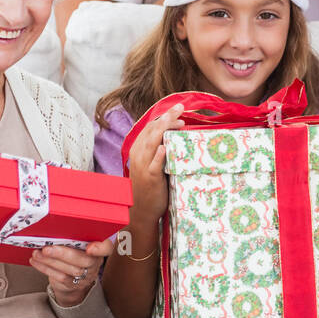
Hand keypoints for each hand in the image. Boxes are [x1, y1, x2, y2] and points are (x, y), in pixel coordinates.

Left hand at [35, 238, 112, 307]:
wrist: (75, 275)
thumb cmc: (76, 250)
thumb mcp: (80, 240)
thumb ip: (74, 234)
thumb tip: (55, 224)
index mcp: (101, 247)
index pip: (107, 247)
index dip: (100, 248)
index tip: (90, 248)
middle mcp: (96, 262)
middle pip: (84, 260)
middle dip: (63, 254)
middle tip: (46, 249)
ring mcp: (86, 275)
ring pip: (69, 270)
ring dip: (50, 261)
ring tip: (37, 253)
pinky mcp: (74, 284)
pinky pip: (59, 277)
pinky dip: (45, 268)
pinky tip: (36, 261)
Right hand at [126, 103, 185, 228]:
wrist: (141, 210)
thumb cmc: (150, 186)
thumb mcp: (152, 164)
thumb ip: (159, 151)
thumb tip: (175, 137)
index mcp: (138, 150)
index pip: (150, 128)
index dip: (163, 117)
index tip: (178, 111)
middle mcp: (138, 155)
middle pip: (151, 131)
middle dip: (166, 117)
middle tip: (180, 108)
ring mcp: (143, 166)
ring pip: (152, 143)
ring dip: (164, 130)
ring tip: (175, 120)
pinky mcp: (150, 178)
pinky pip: (154, 165)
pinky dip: (159, 155)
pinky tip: (165, 147)